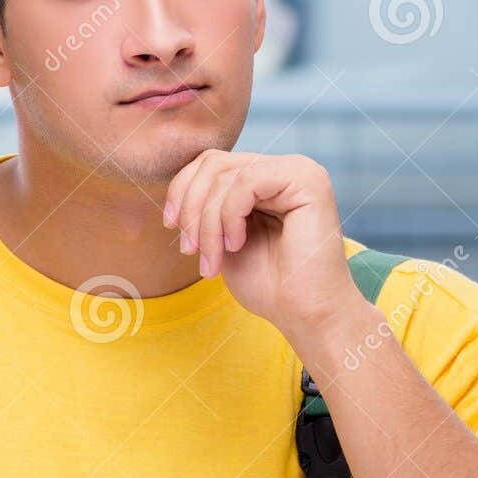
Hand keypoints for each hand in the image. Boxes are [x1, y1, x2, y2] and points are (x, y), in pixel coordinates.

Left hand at [163, 150, 359, 337]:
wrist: (303, 314)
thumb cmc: (268, 285)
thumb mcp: (222, 237)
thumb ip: (207, 205)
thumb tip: (177, 184)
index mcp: (266, 179)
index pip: (211, 162)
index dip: (182, 190)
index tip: (171, 227)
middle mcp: (284, 168)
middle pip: (213, 163)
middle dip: (191, 208)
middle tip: (189, 249)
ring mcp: (298, 171)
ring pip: (226, 175)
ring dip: (207, 222)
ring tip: (211, 259)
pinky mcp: (307, 180)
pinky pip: (247, 182)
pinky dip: (230, 216)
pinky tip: (236, 244)